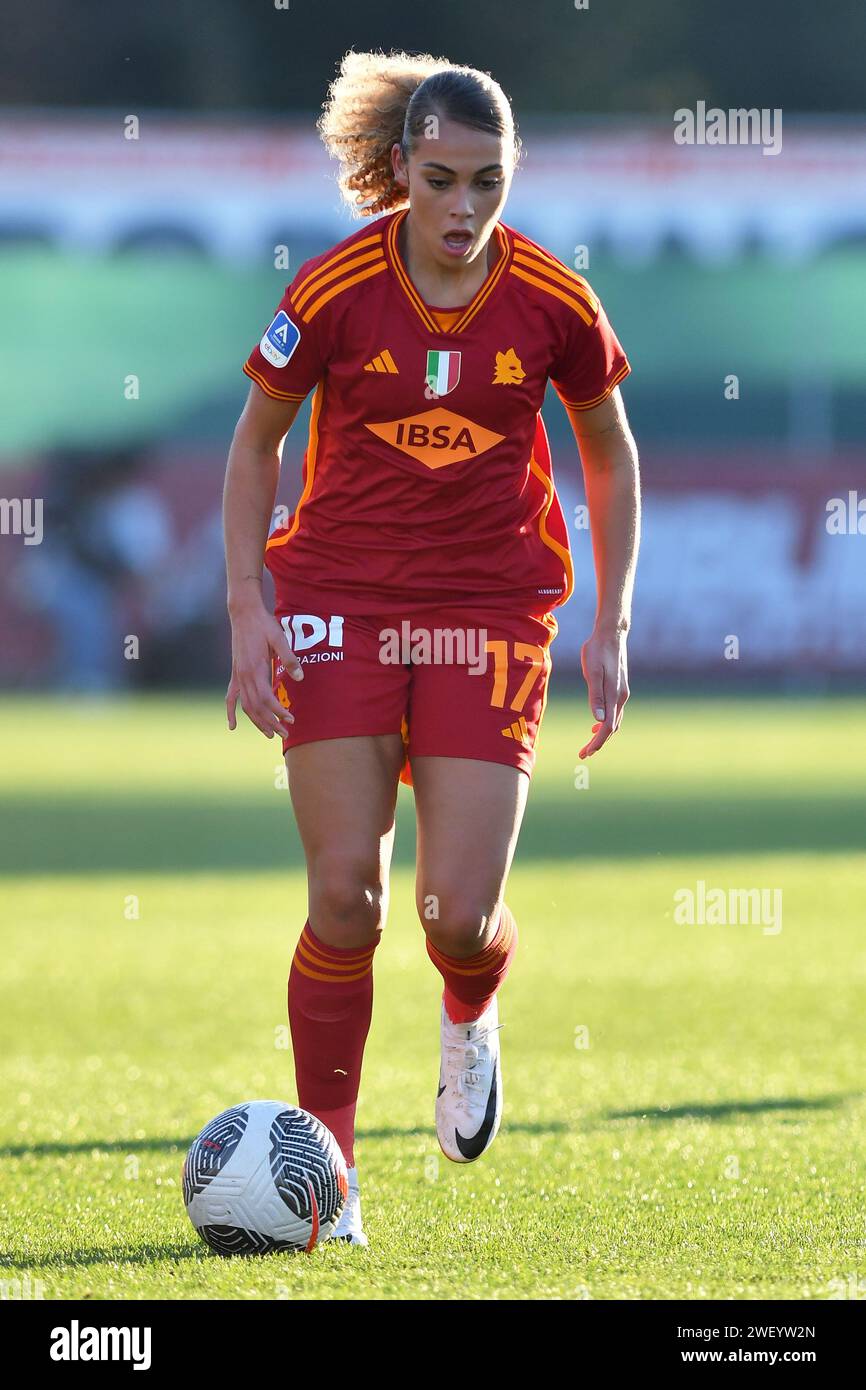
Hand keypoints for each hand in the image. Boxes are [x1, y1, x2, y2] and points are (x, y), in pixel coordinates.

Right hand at [226, 602, 302, 738]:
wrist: (244, 613)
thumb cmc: (264, 625)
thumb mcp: (280, 639)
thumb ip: (289, 658)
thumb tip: (300, 678)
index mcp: (255, 669)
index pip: (266, 699)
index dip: (278, 712)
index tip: (291, 720)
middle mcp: (244, 676)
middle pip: (256, 707)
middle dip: (270, 723)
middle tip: (285, 734)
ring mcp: (237, 676)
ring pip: (245, 706)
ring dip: (257, 722)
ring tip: (269, 734)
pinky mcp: (235, 674)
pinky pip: (230, 698)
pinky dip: (231, 713)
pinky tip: (233, 726)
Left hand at [578, 626, 629, 758]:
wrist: (612, 633)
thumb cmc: (598, 650)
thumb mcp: (593, 671)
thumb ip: (595, 695)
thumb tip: (597, 720)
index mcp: (615, 695)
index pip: (607, 727)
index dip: (597, 743)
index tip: (585, 753)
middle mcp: (621, 697)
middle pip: (612, 727)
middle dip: (599, 743)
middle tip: (583, 753)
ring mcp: (622, 692)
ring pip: (614, 720)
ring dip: (603, 734)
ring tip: (589, 744)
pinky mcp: (619, 687)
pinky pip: (614, 711)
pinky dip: (606, 722)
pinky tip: (596, 723)